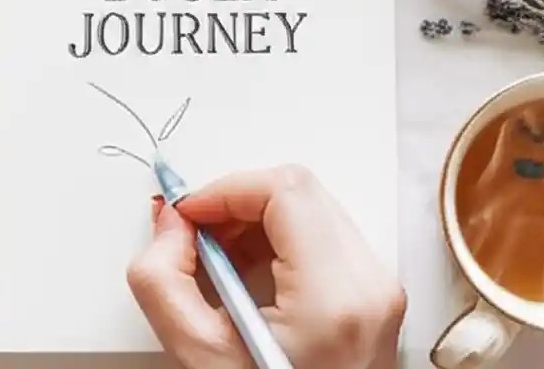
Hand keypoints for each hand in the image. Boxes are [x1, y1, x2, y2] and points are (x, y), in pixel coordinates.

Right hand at [127, 165, 404, 368]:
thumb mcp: (201, 357)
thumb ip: (164, 280)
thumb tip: (169, 226)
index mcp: (334, 299)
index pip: (284, 191)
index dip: (224, 190)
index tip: (188, 214)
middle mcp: (370, 288)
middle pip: (300, 192)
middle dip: (236, 204)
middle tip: (196, 236)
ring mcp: (380, 291)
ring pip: (312, 210)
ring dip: (256, 223)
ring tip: (220, 265)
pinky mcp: (376, 297)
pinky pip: (324, 238)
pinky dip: (279, 243)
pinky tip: (249, 276)